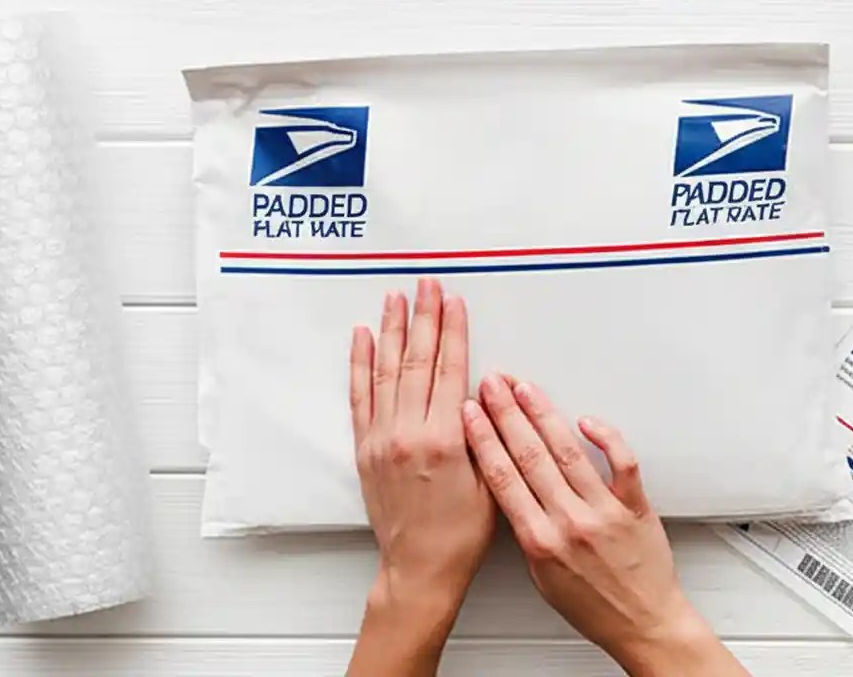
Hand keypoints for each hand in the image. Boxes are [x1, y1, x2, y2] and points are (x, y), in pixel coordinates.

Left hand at [347, 279, 495, 676]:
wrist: (421, 566)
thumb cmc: (461, 533)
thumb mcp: (493, 483)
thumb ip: (487, 435)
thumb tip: (486, 392)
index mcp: (446, 438)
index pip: (449, 368)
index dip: (452, 330)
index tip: (453, 301)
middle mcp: (409, 432)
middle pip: (417, 360)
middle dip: (423, 318)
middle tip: (426, 285)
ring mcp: (383, 439)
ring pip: (386, 371)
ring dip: (391, 331)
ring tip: (395, 299)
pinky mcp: (366, 449)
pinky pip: (360, 397)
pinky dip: (360, 364)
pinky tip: (362, 339)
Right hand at [462, 375, 748, 676]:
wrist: (643, 625)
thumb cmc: (594, 607)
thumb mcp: (540, 577)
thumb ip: (527, 532)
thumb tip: (513, 495)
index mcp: (540, 541)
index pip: (503, 477)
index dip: (483, 439)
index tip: (470, 414)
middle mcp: (569, 522)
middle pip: (529, 455)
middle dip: (506, 413)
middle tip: (493, 385)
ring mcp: (604, 512)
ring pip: (568, 452)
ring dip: (542, 414)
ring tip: (525, 389)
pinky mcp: (636, 507)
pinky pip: (622, 463)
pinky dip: (606, 438)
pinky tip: (587, 419)